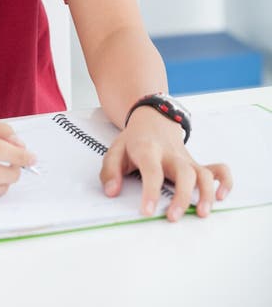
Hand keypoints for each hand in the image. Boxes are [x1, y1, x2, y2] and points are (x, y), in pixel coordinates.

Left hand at [100, 106, 232, 221]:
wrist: (152, 117)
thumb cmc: (134, 139)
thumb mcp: (115, 151)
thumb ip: (110, 172)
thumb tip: (112, 192)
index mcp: (148, 149)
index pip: (152, 170)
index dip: (150, 191)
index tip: (147, 211)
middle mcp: (170, 154)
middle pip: (183, 172)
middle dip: (181, 196)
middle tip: (173, 217)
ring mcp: (186, 159)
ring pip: (203, 173)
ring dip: (205, 193)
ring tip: (201, 212)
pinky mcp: (196, 164)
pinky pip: (218, 169)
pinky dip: (224, 182)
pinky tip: (220, 196)